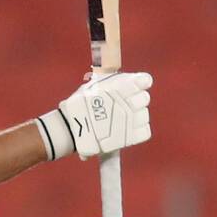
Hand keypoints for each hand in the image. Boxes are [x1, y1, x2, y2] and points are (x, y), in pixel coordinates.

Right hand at [37, 71, 151, 159]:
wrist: (71, 129)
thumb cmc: (79, 105)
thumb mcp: (92, 86)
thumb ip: (110, 82)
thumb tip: (123, 79)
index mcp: (121, 86)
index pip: (144, 80)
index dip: (141, 82)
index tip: (135, 86)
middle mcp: (130, 102)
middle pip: (144, 98)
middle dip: (135, 100)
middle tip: (121, 105)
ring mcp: (132, 121)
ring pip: (144, 115)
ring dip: (135, 116)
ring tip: (119, 119)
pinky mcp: (132, 137)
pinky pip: (145, 131)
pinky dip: (137, 130)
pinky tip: (125, 129)